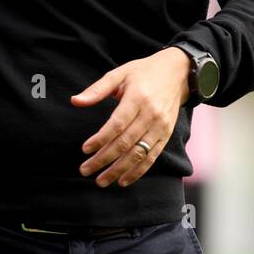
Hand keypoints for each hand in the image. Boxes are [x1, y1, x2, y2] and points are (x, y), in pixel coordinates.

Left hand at [70, 48, 191, 188]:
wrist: (178, 73)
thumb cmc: (143, 72)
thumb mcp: (119, 73)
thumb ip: (97, 89)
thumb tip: (75, 101)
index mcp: (137, 98)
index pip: (117, 124)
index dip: (100, 139)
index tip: (85, 149)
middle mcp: (151, 114)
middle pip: (125, 143)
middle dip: (104, 159)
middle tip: (85, 170)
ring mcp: (160, 127)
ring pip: (138, 154)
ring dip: (119, 170)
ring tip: (101, 181)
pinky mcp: (166, 135)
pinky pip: (152, 157)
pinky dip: (138, 172)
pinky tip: (123, 181)